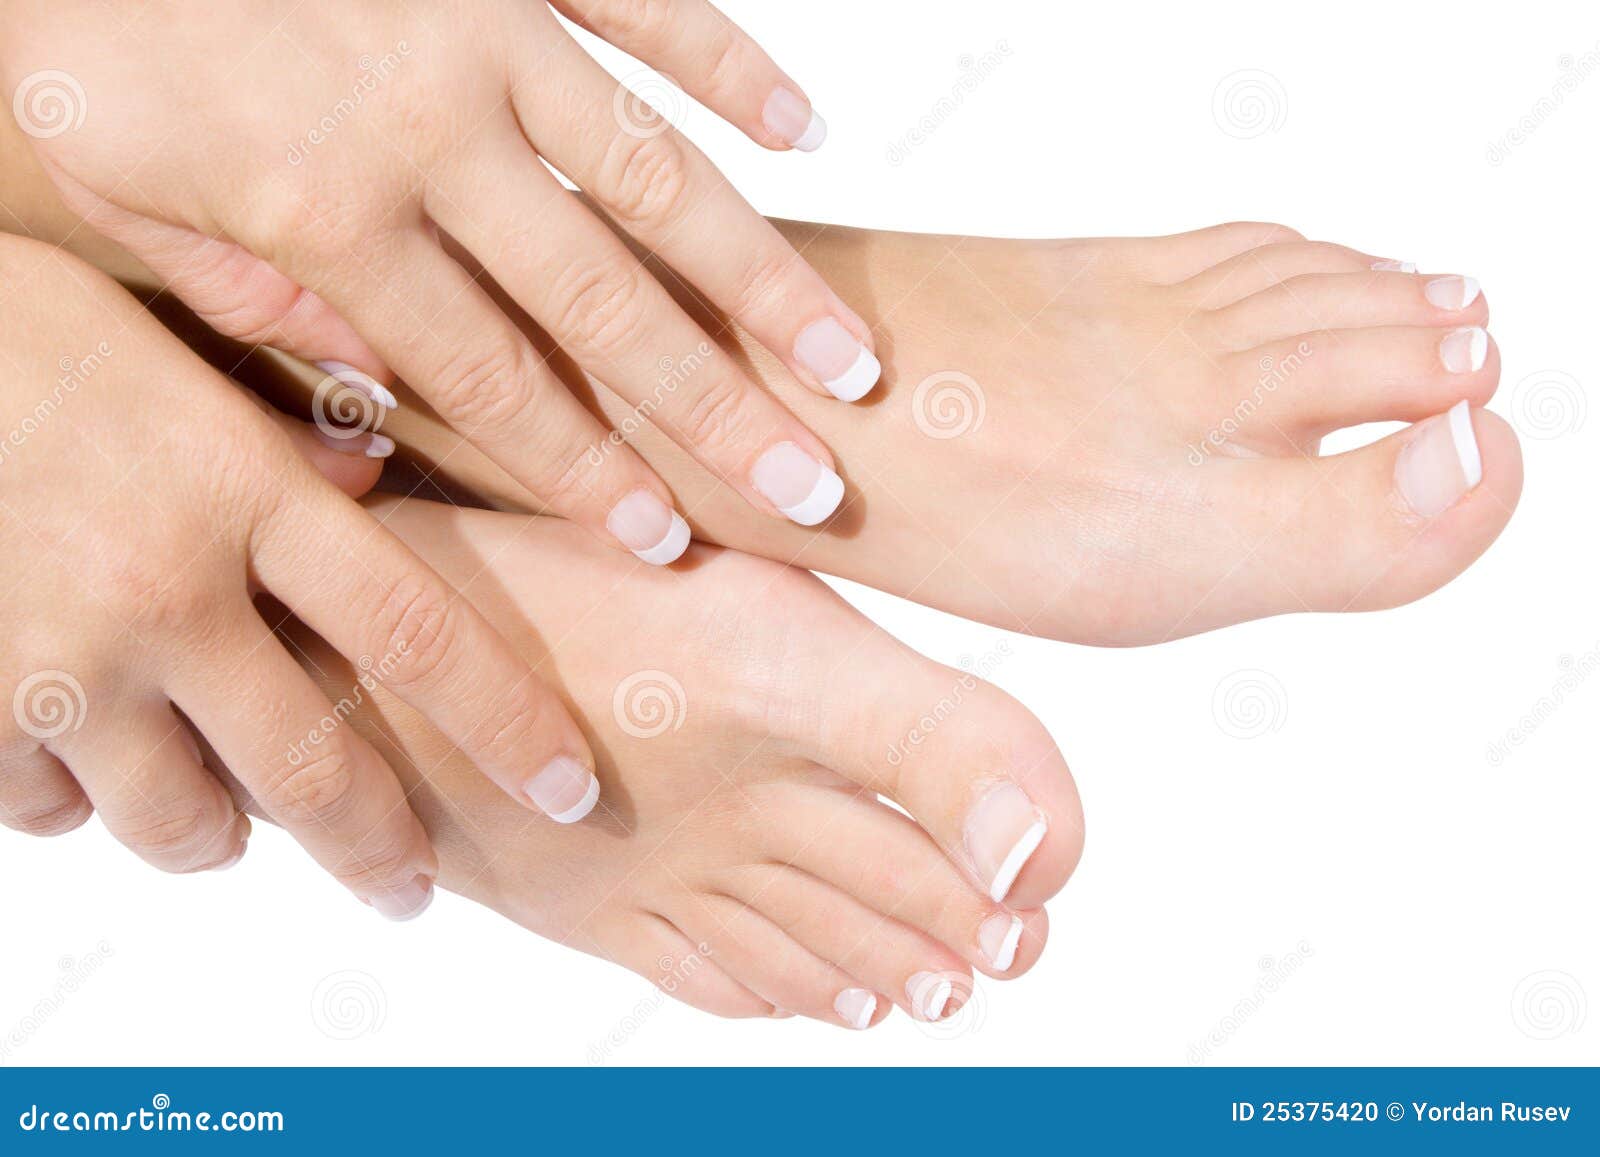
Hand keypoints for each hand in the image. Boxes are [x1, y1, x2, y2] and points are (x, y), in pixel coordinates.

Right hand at [0, 236, 607, 916]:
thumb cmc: (1, 329)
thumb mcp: (163, 350)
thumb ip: (273, 433)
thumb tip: (362, 483)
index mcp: (241, 490)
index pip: (422, 635)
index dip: (513, 728)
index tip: (572, 789)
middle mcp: (164, 591)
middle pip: (314, 770)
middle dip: (376, 849)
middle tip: (405, 886)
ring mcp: (52, 661)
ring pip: (181, 821)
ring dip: (220, 833)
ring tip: (232, 821)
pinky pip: (45, 812)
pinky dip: (79, 804)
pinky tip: (82, 760)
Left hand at [2, 1, 879, 564]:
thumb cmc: (81, 31)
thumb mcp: (129, 196)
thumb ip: (265, 301)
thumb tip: (388, 387)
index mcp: (330, 210)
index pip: (493, 377)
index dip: (587, 468)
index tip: (668, 537)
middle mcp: (430, 127)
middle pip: (603, 300)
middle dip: (713, 407)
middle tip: (807, 488)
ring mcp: (484, 26)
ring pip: (655, 170)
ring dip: (760, 272)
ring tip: (846, 359)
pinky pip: (645, 3)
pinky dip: (729, 60)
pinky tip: (804, 129)